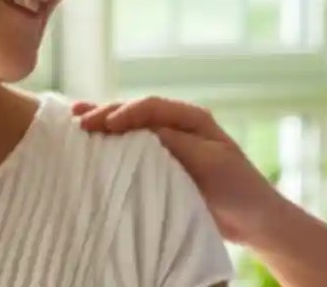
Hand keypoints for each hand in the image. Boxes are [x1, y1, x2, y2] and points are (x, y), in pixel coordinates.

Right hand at [73, 96, 283, 246]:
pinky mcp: (161, 163)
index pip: (151, 107)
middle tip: (79, 121)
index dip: (127, 112)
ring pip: (129, 127)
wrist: (252, 218)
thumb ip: (176, 142)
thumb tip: (140, 129)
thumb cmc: (236, 185)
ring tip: (74, 117)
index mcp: (191, 117)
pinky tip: (92, 137)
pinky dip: (111, 142)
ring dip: (103, 122)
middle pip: (135, 112)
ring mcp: (167, 143)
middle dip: (106, 113)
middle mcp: (176, 125)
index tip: (107, 125)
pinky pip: (132, 148)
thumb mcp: (208, 160)